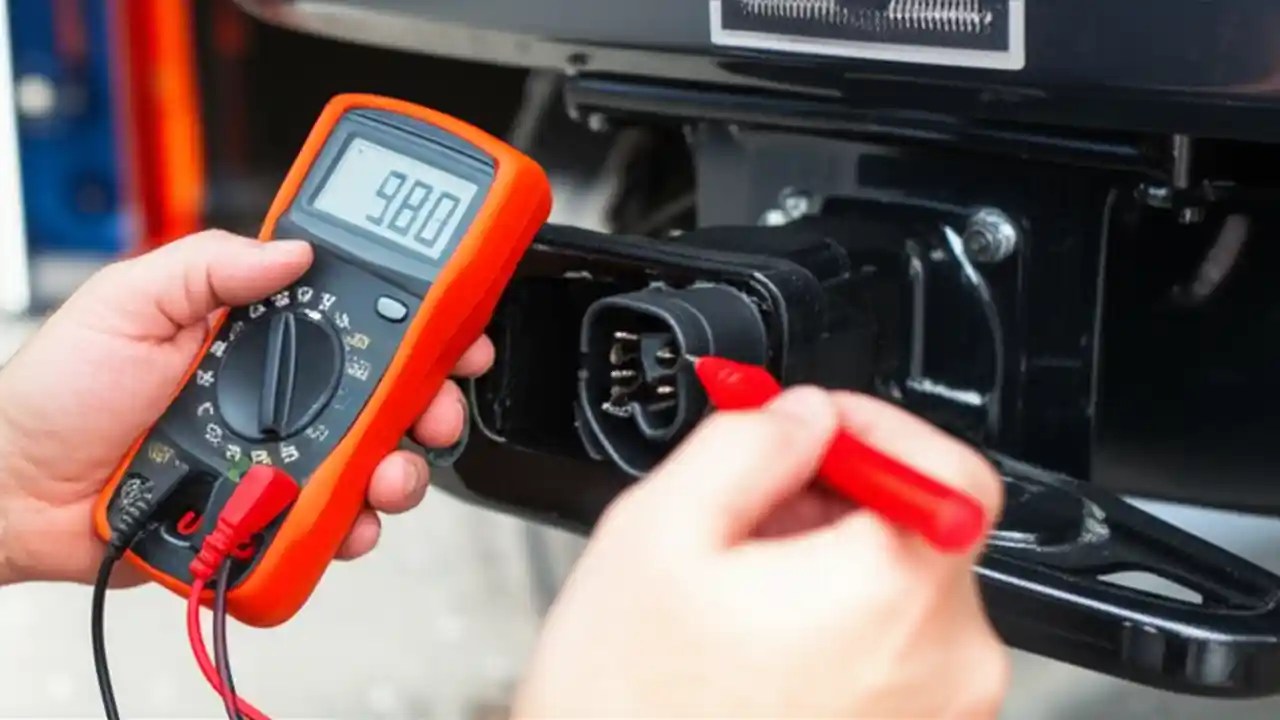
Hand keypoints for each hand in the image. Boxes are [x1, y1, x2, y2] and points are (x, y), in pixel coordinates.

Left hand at [0, 230, 491, 585]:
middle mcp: (282, 391)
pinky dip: (355, 525)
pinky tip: (347, 520)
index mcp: (260, 330)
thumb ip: (211, 267)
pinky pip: (335, 519)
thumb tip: (292, 249)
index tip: (458, 322)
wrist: (16, 493)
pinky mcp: (272, 509)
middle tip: (437, 406)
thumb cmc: (60, 393)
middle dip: (431, 398)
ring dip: (403, 467)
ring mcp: (282, 453)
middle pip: (388, 391)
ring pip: (375, 458)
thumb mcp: (129, 301)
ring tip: (388, 474)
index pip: (359, 314)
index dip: (419, 318)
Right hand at [515, 387, 1008, 718]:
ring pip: (903, 595)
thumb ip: (748, 444)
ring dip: (833, 567)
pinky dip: (841, 628)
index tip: (818, 431)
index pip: (951, 471)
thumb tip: (801, 415)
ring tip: (740, 595)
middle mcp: (946, 666)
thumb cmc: (630, 710)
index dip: (879, 430)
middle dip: (839, 502)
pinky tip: (762, 645)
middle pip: (921, 533)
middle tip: (752, 512)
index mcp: (894, 595)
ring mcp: (937, 718)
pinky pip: (896, 657)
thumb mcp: (659, 533)